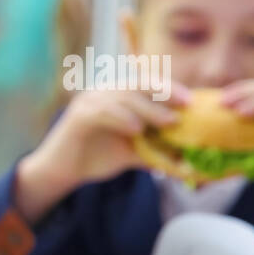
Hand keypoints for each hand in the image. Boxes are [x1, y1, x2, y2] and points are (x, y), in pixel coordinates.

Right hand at [14, 84, 189, 224]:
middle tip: (186, 106)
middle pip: (138, 84)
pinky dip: (122, 118)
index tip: (191, 100)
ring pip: (124, 96)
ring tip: (169, 123)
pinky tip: (137, 130)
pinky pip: (104, 111)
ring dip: (149, 109)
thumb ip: (155, 152)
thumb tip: (187, 162)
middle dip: (164, 92)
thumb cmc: (95, 158)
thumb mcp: (131, 153)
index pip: (146, 83)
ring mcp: (89, 101)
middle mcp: (103, 92)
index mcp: (116, 96)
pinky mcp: (78, 115)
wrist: (62, 171)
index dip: (169, 88)